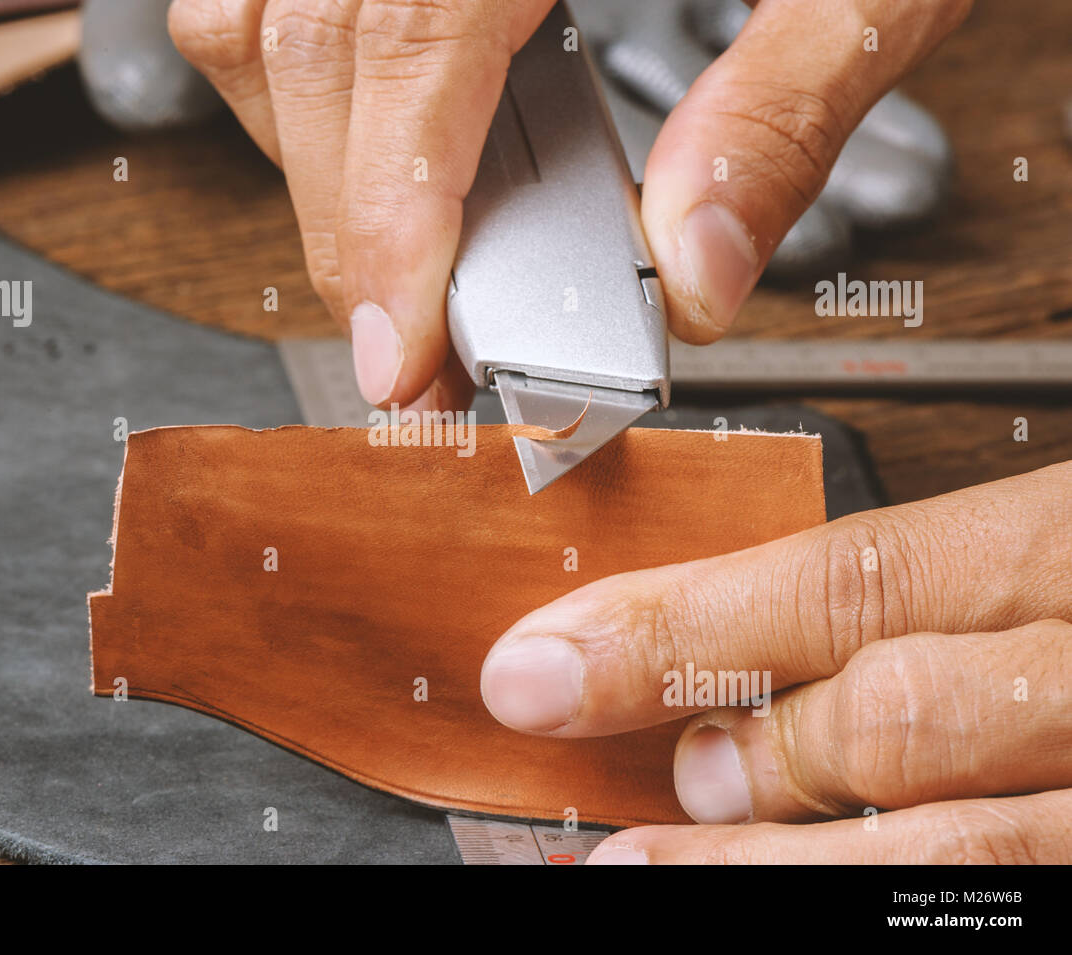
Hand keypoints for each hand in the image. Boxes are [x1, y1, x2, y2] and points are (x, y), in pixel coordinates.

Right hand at [169, 0, 970, 407]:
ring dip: (309, 160)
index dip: (387, 218)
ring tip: (393, 255)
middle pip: (311, 44)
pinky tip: (376, 144)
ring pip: (255, 15)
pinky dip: (298, 86)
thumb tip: (698, 271)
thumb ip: (784, 108)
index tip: (399, 346)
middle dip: (350, 228)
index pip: (410, 41)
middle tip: (410, 344)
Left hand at [479, 462, 1071, 862]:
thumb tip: (734, 675)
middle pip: (898, 723)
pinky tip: (818, 890)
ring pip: (961, 853)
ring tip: (659, 870)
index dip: (678, 629)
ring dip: (787, 869)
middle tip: (645, 795)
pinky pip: (1009, 904)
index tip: (543, 665)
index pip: (849, 582)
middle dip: (752, 765)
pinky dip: (899, 906)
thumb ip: (926, 603)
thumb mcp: (1051, 557)